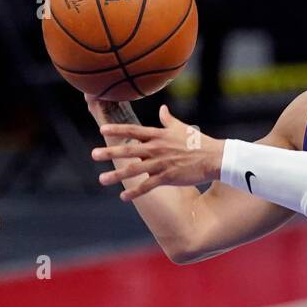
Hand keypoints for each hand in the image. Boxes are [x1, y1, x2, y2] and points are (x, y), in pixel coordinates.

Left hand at [92, 104, 223, 200]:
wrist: (213, 157)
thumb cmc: (198, 142)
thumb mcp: (181, 127)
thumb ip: (168, 119)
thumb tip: (162, 108)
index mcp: (158, 135)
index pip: (133, 130)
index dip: (117, 129)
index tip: (101, 129)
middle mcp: (156, 148)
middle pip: (129, 150)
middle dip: (110, 152)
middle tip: (93, 155)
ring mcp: (161, 163)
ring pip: (134, 170)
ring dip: (116, 175)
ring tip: (102, 179)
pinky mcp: (167, 177)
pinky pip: (147, 186)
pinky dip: (135, 192)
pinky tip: (123, 197)